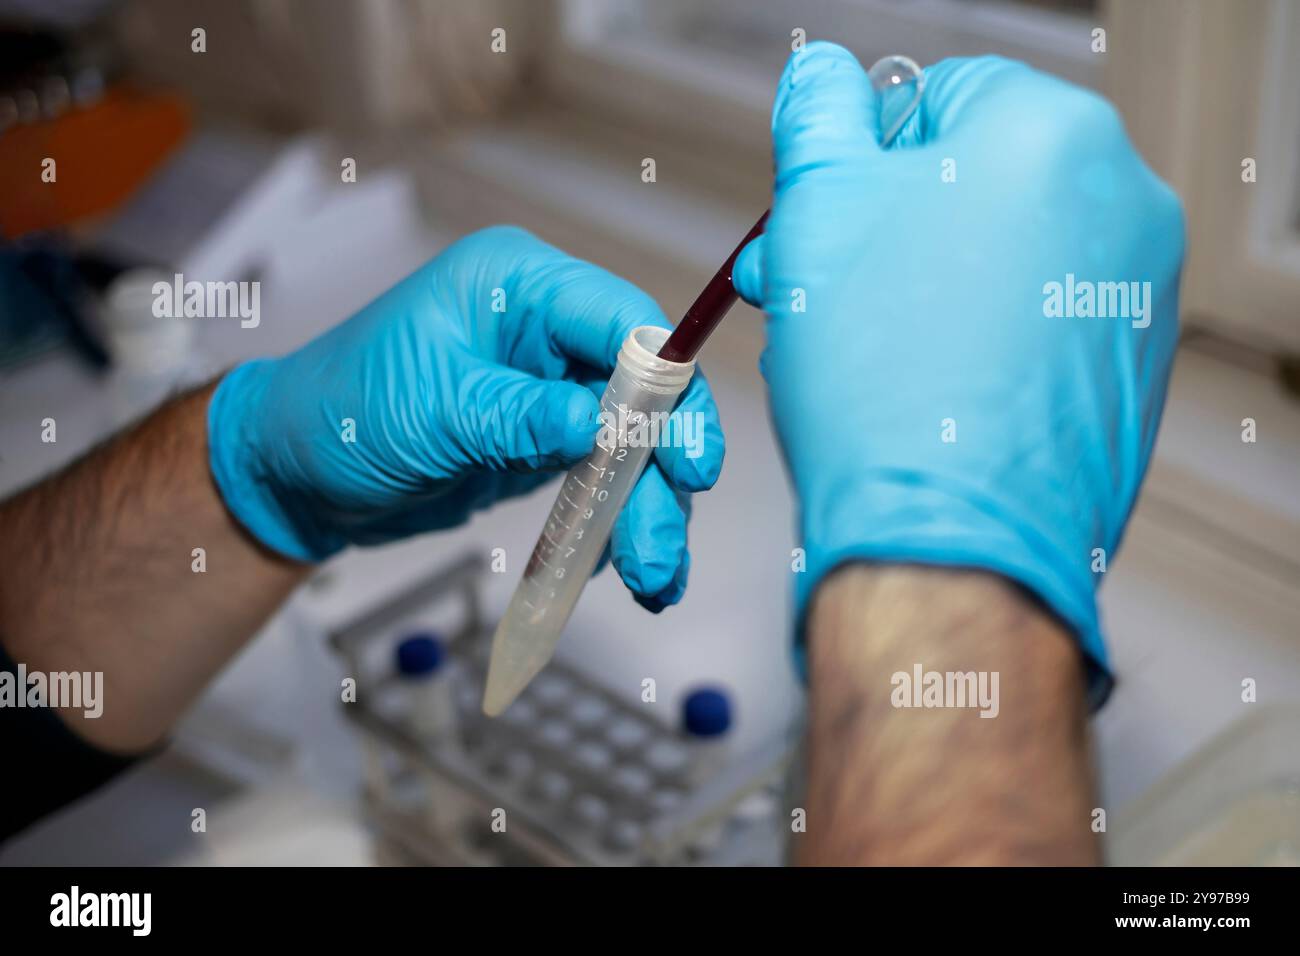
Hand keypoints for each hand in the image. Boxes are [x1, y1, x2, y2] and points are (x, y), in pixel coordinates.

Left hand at [208, 226, 723, 609]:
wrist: (298, 475)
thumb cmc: (340, 414)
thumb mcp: (428, 411)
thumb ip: (517, 415)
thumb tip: (595, 426)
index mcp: (519, 287)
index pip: (624, 322)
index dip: (668, 387)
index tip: (688, 456)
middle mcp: (545, 332)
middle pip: (643, 393)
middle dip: (658, 473)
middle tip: (659, 544)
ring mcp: (550, 390)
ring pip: (631, 446)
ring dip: (644, 511)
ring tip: (651, 578)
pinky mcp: (545, 442)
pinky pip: (601, 479)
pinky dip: (612, 522)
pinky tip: (609, 563)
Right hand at [734, 45, 1183, 701]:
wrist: (948, 545)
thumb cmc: (886, 384)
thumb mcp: (816, 212)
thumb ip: (819, 119)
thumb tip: (822, 81)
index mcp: (1054, 135)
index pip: (940, 96)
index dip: (863, 161)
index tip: (827, 221)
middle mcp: (1122, 203)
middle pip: (974, 181)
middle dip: (884, 227)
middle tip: (817, 285)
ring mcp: (1135, 293)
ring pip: (1000, 257)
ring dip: (920, 286)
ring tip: (858, 351)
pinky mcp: (1127, 372)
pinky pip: (1031, 325)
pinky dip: (973, 343)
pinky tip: (918, 392)